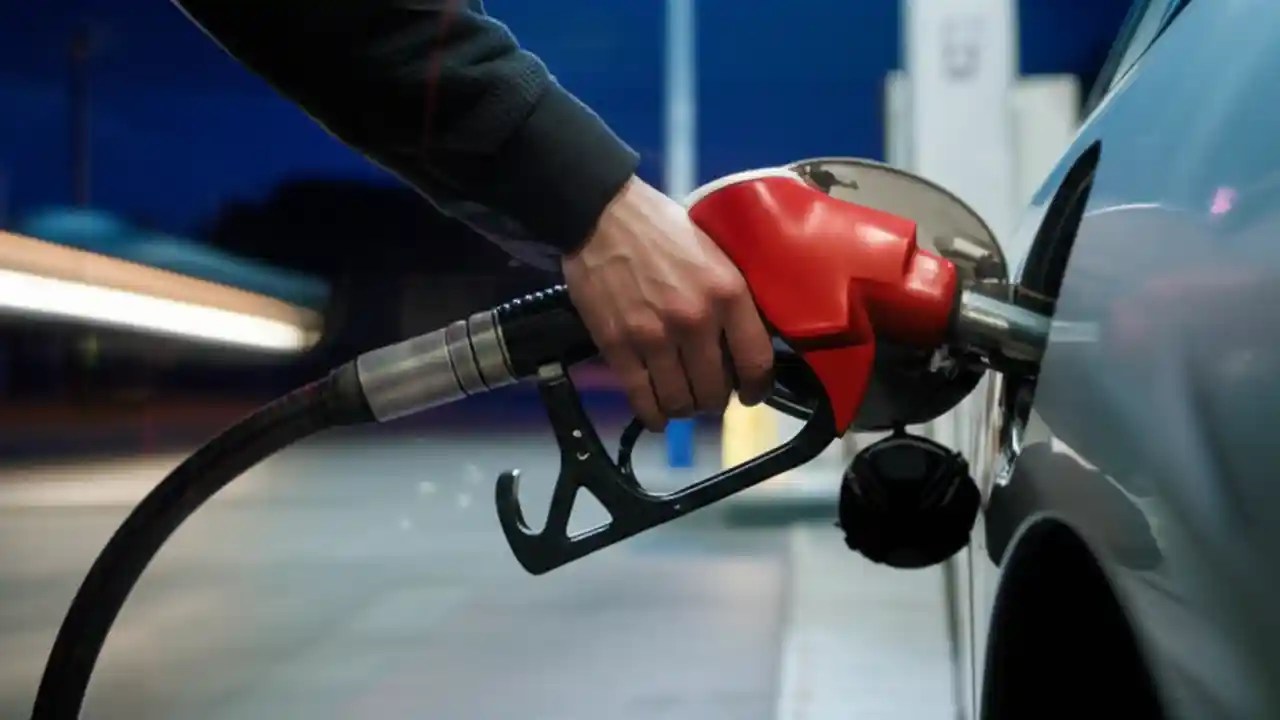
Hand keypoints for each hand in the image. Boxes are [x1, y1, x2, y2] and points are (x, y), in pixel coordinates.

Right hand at [563, 175, 773, 430]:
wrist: (602, 215)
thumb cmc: (662, 228)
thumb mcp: (716, 254)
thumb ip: (732, 297)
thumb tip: (744, 340)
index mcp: (728, 294)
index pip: (756, 363)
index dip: (757, 388)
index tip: (751, 394)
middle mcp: (696, 321)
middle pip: (716, 391)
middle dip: (715, 400)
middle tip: (708, 393)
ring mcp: (654, 337)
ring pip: (680, 401)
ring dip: (684, 408)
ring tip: (682, 400)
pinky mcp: (618, 347)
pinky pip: (642, 399)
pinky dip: (653, 415)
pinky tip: (657, 416)